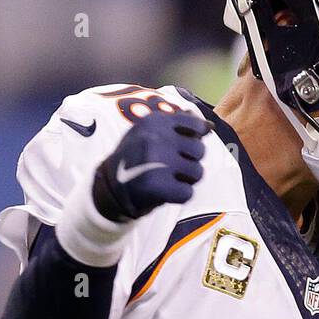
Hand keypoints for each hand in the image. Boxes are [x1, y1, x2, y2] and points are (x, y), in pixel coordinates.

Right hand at [92, 110, 210, 221]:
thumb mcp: (149, 133)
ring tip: (169, 179)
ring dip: (187, 179)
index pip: (195, 125)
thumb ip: (178, 127)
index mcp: (155, 121)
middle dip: (191, 161)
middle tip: (173, 167)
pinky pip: (188, 193)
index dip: (195, 138)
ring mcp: (156, 162)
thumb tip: (209, 126)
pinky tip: (165, 192)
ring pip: (197, 172)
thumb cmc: (136, 157)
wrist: (109, 186)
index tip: (184, 147)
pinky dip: (180, 196)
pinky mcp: (157, 186)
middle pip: (199, 150)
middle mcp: (156, 138)